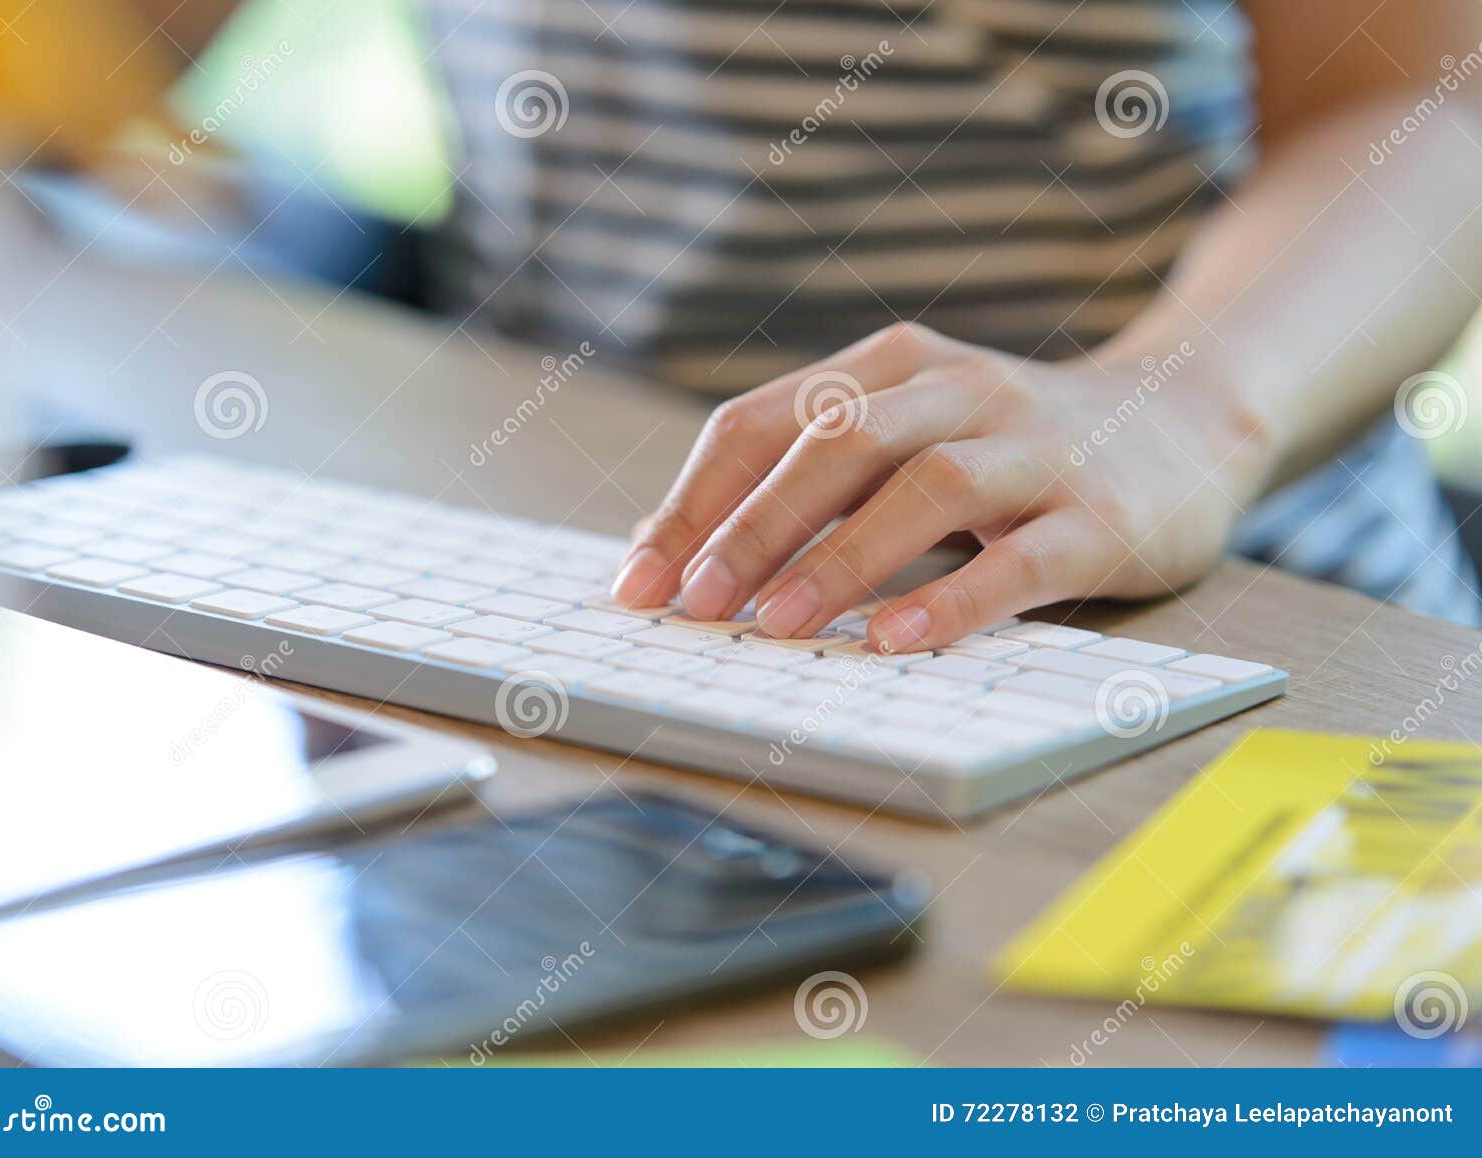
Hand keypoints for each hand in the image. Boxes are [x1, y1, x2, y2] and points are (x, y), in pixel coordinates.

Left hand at [610, 322, 1271, 652]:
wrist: (1186, 419)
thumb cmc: (1011, 446)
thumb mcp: (905, 434)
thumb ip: (808, 477)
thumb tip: (675, 551)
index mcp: (890, 366)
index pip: (765, 422)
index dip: (694, 501)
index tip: (638, 579)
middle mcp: (958, 391)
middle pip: (836, 443)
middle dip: (750, 526)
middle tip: (690, 603)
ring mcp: (1035, 449)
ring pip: (926, 488)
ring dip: (839, 557)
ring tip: (772, 624)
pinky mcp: (1101, 516)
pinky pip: (1020, 559)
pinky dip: (953, 599)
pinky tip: (893, 640)